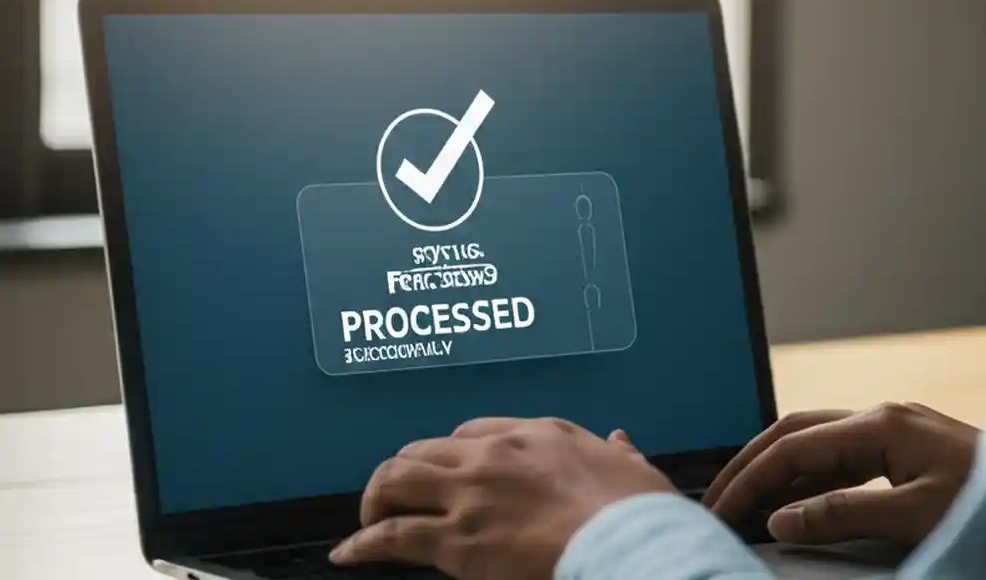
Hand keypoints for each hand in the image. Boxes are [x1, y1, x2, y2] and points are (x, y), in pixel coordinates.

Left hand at [329, 417, 674, 579]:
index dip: (452, 453)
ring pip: (397, 478)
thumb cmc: (638, 513)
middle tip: (400, 497)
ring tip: (369, 518)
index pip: (473, 432)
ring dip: (377, 498)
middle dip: (406, 472)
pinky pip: (392, 535)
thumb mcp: (633, 470)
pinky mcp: (456, 539)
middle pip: (425, 449)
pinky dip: (362, 543)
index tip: (448, 472)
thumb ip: (619, 454)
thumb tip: (621, 441)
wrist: (628, 540)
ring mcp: (471, 494)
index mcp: (537, 433)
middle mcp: (495, 453)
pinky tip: (348, 553)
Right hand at [704, 403, 977, 545]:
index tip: (721, 510)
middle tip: (716, 500)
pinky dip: (808, 478)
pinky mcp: (904, 447)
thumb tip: (780, 519)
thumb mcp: (916, 515)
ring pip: (815, 442)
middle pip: (795, 431)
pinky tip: (793, 501)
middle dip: (751, 464)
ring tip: (743, 504)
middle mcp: (882, 416)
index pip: (794, 446)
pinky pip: (841, 458)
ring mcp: (894, 429)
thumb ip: (843, 513)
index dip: (751, 479)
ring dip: (777, 471)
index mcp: (882, 423)